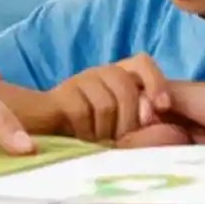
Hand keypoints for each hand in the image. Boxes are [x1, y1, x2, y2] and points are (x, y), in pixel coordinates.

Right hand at [47, 53, 171, 142]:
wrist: (42, 128)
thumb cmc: (87, 130)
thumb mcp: (120, 123)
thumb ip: (139, 114)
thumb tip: (153, 112)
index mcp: (117, 75)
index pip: (143, 62)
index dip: (156, 81)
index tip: (162, 107)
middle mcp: (99, 72)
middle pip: (125, 87)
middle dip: (128, 120)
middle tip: (119, 140)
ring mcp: (79, 81)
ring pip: (106, 104)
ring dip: (105, 130)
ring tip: (97, 140)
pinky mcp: (61, 95)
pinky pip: (83, 112)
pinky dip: (86, 132)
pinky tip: (81, 138)